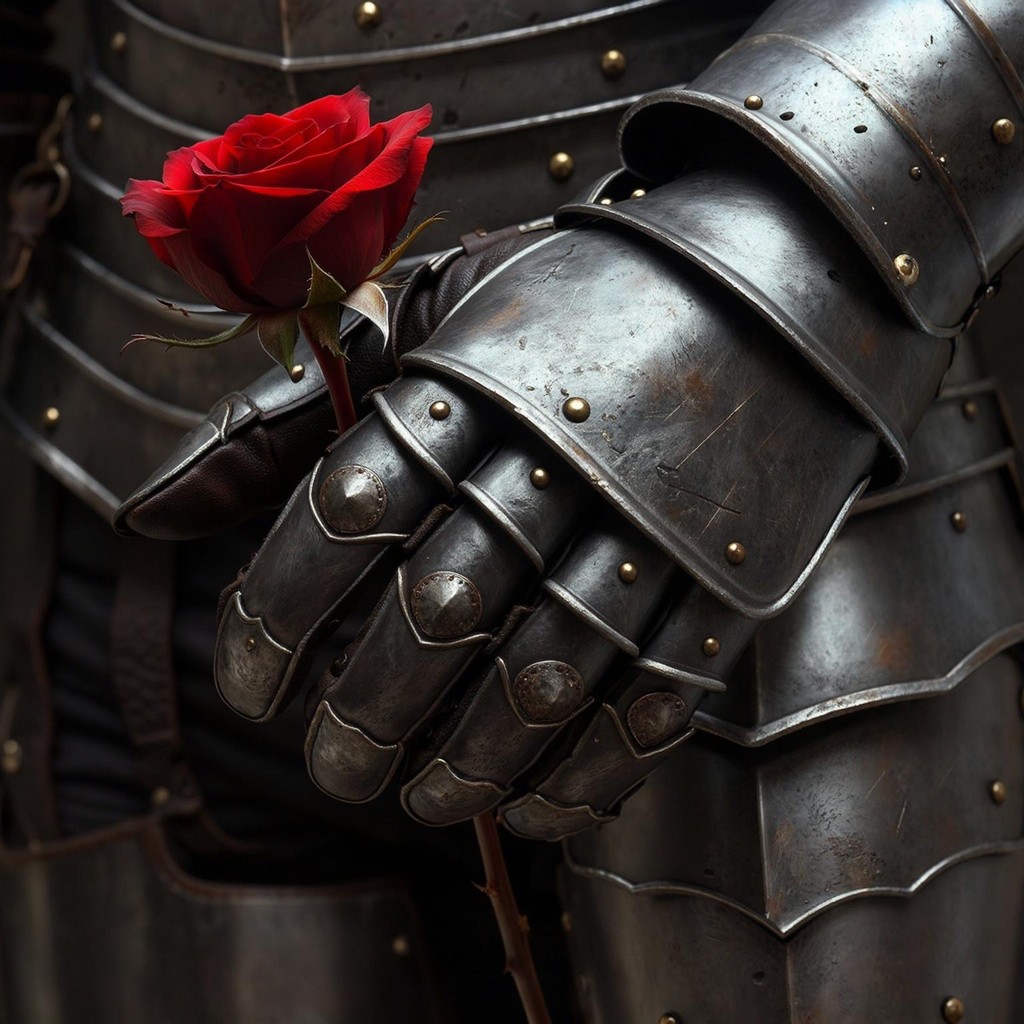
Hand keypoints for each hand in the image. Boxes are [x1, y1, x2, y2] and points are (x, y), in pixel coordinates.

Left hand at [123, 163, 944, 839]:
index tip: (254, 688)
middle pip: (432, 621)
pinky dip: (588, 775)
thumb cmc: (578, 301)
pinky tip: (535, 807)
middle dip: (365, 720)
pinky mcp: (728, 581)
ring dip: (467, 766)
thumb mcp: (432, 317)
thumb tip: (153, 513)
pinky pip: (653, 705)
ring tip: (424, 800)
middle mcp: (553, 464)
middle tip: (335, 769)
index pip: (337, 518)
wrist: (773, 283)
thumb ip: (291, 415)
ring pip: (540, 682)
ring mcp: (650, 529)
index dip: (273, 622)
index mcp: (468, 387)